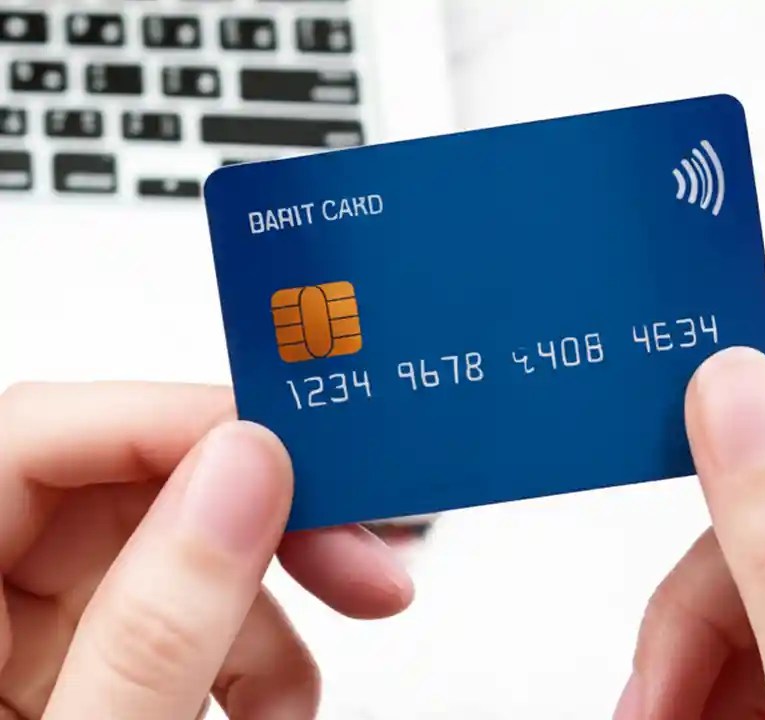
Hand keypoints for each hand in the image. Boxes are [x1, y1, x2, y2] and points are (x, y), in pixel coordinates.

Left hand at [0, 383, 414, 719]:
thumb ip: (157, 626)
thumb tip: (246, 470)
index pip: (42, 434)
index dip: (177, 421)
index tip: (300, 457)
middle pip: (130, 489)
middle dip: (262, 526)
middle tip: (356, 565)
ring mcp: (27, 639)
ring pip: (175, 554)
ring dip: (266, 614)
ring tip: (294, 693)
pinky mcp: (78, 673)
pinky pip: (177, 618)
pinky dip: (246, 654)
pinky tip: (267, 704)